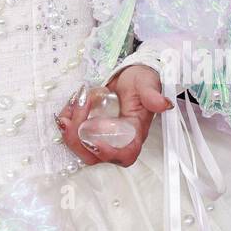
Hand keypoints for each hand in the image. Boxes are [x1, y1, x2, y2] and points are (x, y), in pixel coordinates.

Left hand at [56, 64, 172, 166]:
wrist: (128, 75)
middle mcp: (116, 139)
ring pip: (80, 147)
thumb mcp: (147, 83)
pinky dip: (66, 121)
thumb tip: (164, 104)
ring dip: (70, 128)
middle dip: (79, 137)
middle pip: (95, 156)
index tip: (94, 141)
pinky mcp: (87, 129)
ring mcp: (100, 135)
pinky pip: (72, 134)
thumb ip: (152, 94)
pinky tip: (68, 106)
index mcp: (134, 133)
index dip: (109, 154)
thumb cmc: (140, 82)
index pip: (125, 154)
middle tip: (78, 108)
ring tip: (74, 103)